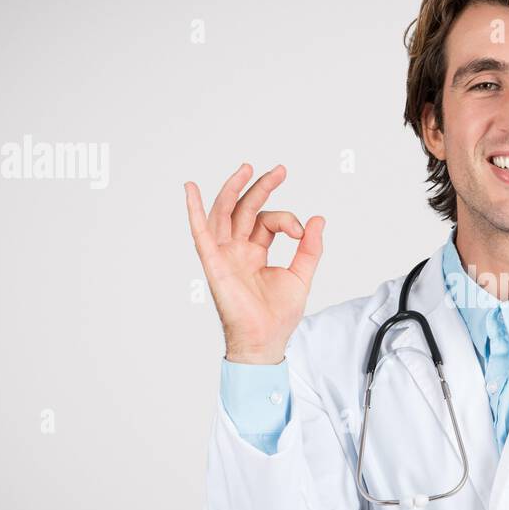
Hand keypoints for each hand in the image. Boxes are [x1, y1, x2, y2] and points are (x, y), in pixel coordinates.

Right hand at [184, 163, 324, 363]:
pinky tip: (190, 189)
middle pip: (244, 209)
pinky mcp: (214, 264)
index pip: (267, 221)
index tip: (302, 232)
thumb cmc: (278, 315)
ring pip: (223, 214)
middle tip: (280, 170)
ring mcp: (223, 255)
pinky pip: (200, 233)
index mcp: (255, 252)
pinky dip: (194, 210)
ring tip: (247, 168)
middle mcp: (236, 250)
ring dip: (233, 190)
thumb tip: (318, 219)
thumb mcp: (301, 275)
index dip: (287, 219)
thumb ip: (310, 248)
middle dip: (260, 188)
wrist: (266, 341)